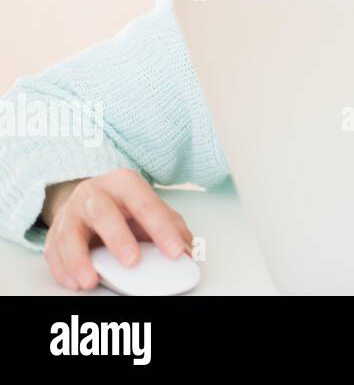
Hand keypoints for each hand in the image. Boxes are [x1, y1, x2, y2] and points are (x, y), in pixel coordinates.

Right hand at [41, 169, 194, 290]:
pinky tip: (75, 282)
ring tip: (91, 280)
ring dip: (80, 260)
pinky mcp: (54, 232)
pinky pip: (53, 251)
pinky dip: (63, 270)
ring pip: (70, 234)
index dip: (162, 229)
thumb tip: (188, 249)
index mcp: (125, 184)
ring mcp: (71, 212)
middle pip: (104, 213)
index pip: (146, 205)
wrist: (87, 198)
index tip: (175, 252)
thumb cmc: (123, 206)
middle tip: (132, 262)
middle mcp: (95, 194)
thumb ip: (171, 226)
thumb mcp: (149, 208)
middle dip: (119, 239)